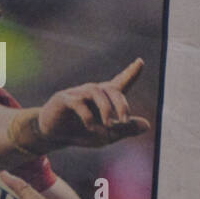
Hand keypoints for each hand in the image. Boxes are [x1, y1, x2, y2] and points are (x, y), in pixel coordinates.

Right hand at [36, 59, 150, 147]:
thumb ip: (125, 130)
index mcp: (106, 97)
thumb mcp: (106, 135)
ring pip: (98, 93)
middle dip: (122, 104)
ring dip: (106, 110)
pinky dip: (87, 116)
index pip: (121, 82)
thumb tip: (147, 125)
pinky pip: (79, 103)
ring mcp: (79, 92)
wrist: (52, 136)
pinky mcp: (64, 99)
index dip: (131, 72)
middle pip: (114, 89)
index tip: (140, 62)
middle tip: (125, 121)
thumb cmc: (81, 132)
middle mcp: (94, 91)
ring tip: (109, 126)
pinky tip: (90, 127)